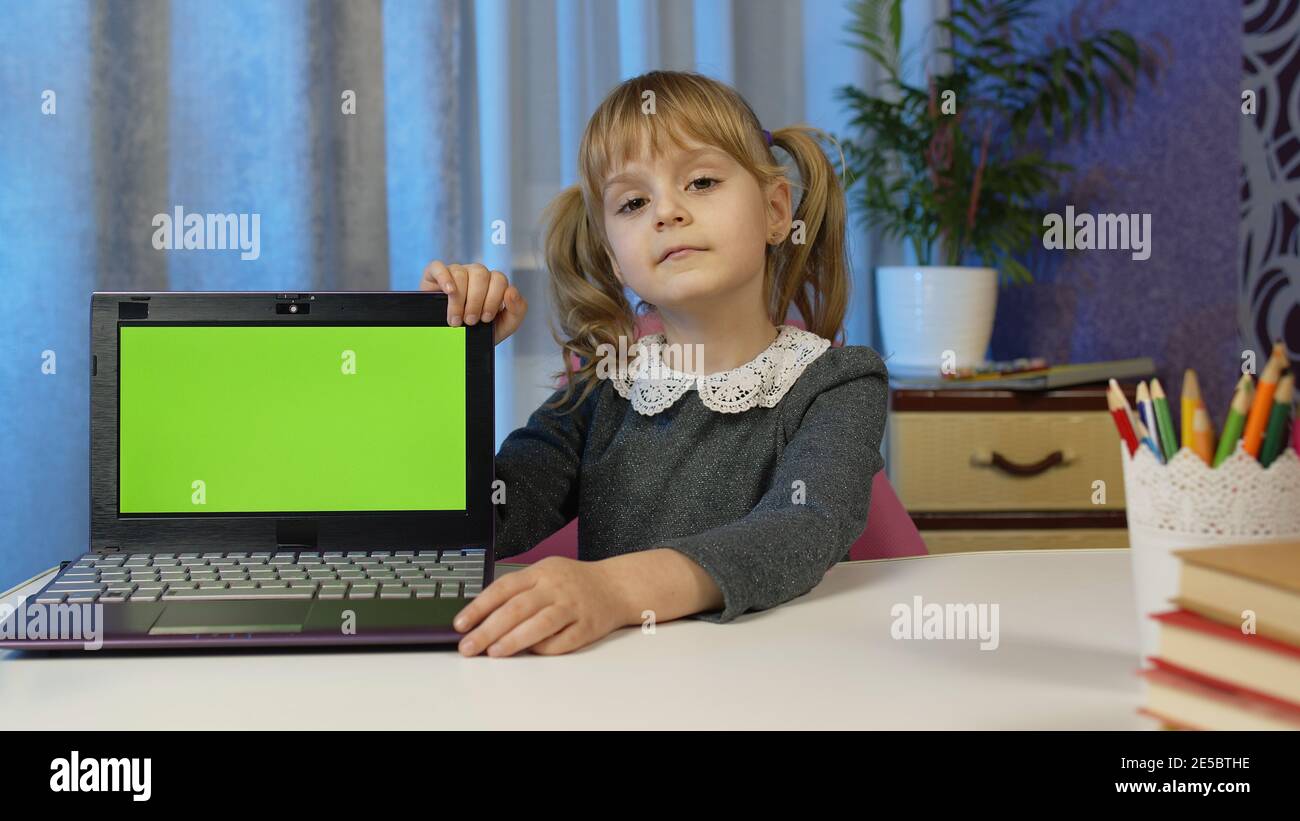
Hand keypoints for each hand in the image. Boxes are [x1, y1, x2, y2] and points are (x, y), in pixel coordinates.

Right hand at [420, 260, 527, 345]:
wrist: (454, 342)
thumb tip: (511, 291)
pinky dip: (444, 278)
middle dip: (476, 301)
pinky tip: (448, 292)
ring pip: (460, 273)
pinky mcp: (435, 275)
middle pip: (480, 274)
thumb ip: (517, 310)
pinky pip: (439, 267)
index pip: (499, 279)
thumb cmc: (481, 330)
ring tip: (456, 320)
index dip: (493, 299)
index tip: (486, 319)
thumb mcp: (505, 325)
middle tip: (470, 321)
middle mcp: (475, 274)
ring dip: (459, 300)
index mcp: (493, 283)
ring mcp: (456, 272)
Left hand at [453, 557, 629, 656]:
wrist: (616, 586)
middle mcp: (555, 587)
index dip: (478, 607)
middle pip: (517, 608)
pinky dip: (544, 648)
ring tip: (493, 653)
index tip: (460, 624)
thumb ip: (518, 590)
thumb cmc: (574, 582)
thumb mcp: (545, 573)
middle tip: (469, 646)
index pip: (503, 588)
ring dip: (513, 640)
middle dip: (488, 630)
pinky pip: (562, 641)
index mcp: (540, 572)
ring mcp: (572, 606)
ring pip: (539, 624)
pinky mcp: (587, 626)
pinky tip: (530, 653)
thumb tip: (482, 617)